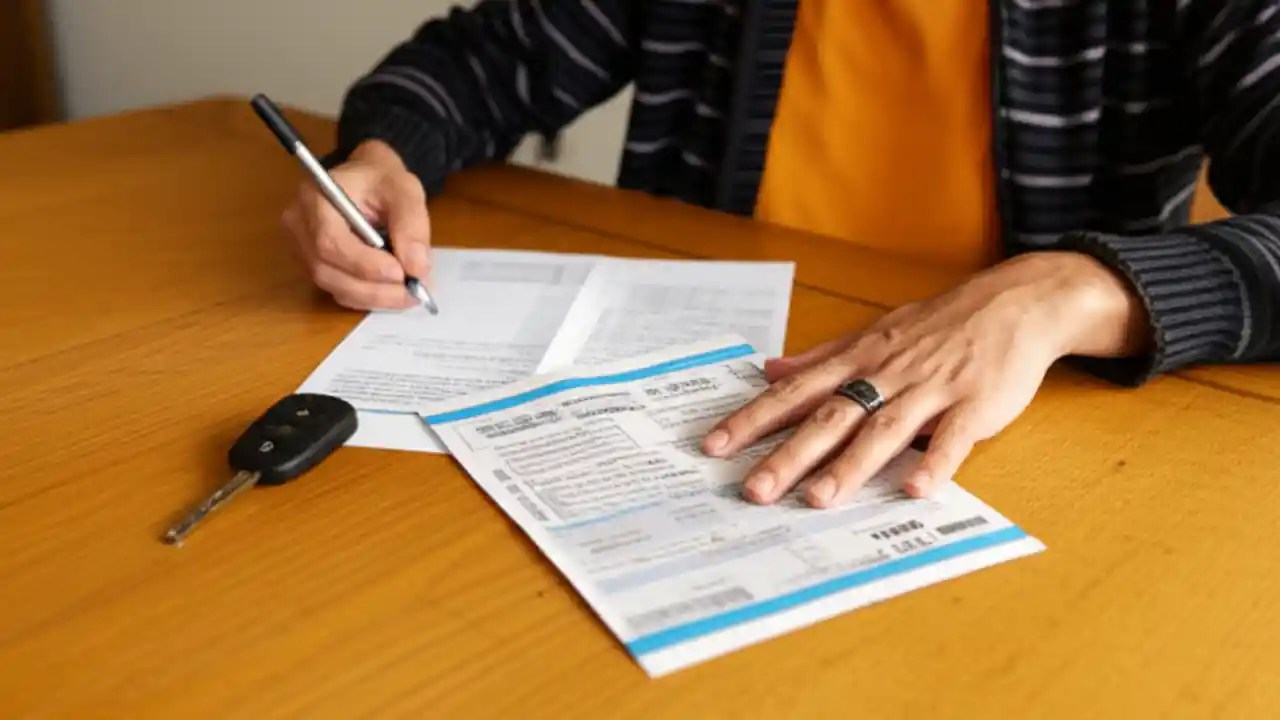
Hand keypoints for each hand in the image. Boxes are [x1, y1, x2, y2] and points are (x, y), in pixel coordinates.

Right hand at [281, 140, 431, 308]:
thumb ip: (412, 225)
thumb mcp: (405, 189)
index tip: (401, 273)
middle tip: (413, 292)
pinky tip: (393, 292)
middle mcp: (299, 225)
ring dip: (374, 297)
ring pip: (333, 286)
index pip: (329, 241)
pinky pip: (339, 290)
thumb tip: (416, 268)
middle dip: (374, 288)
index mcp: (315, 197)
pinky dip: (368, 297)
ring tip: (408, 293)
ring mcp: (302, 248)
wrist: (366, 178)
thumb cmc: (382, 178)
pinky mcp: (314, 265)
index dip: (364, 264)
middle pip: (327, 271)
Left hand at [701, 252, 1149, 506]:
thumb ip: (821, 357)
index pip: (795, 392)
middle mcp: (886, 373)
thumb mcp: (873, 333)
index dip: (753, 418)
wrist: (1016, 302)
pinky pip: (953, 437)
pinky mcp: (974, 404)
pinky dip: (936, 462)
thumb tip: (768, 370)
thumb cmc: (939, 324)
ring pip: (884, 429)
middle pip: (830, 416)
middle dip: (789, 454)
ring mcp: (931, 388)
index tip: (713, 445)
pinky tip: (915, 490)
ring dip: (850, 465)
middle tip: (753, 490)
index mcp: (859, 359)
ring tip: (817, 499)